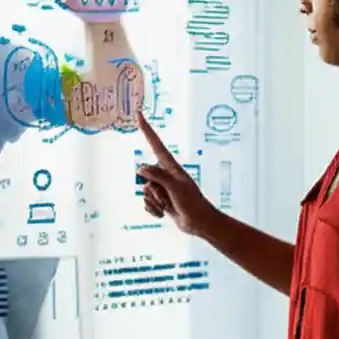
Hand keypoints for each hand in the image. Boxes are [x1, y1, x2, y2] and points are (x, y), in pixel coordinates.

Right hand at [135, 114, 216, 235]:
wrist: (199, 223)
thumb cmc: (192, 203)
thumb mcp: (175, 187)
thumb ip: (158, 175)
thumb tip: (141, 168)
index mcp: (170, 167)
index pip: (155, 144)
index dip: (146, 130)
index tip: (139, 114)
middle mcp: (165, 175)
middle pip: (145, 176)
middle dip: (152, 190)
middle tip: (167, 198)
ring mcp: (162, 188)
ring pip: (144, 191)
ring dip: (153, 202)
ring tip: (167, 206)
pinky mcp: (160, 200)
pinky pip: (146, 202)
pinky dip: (152, 210)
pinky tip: (163, 213)